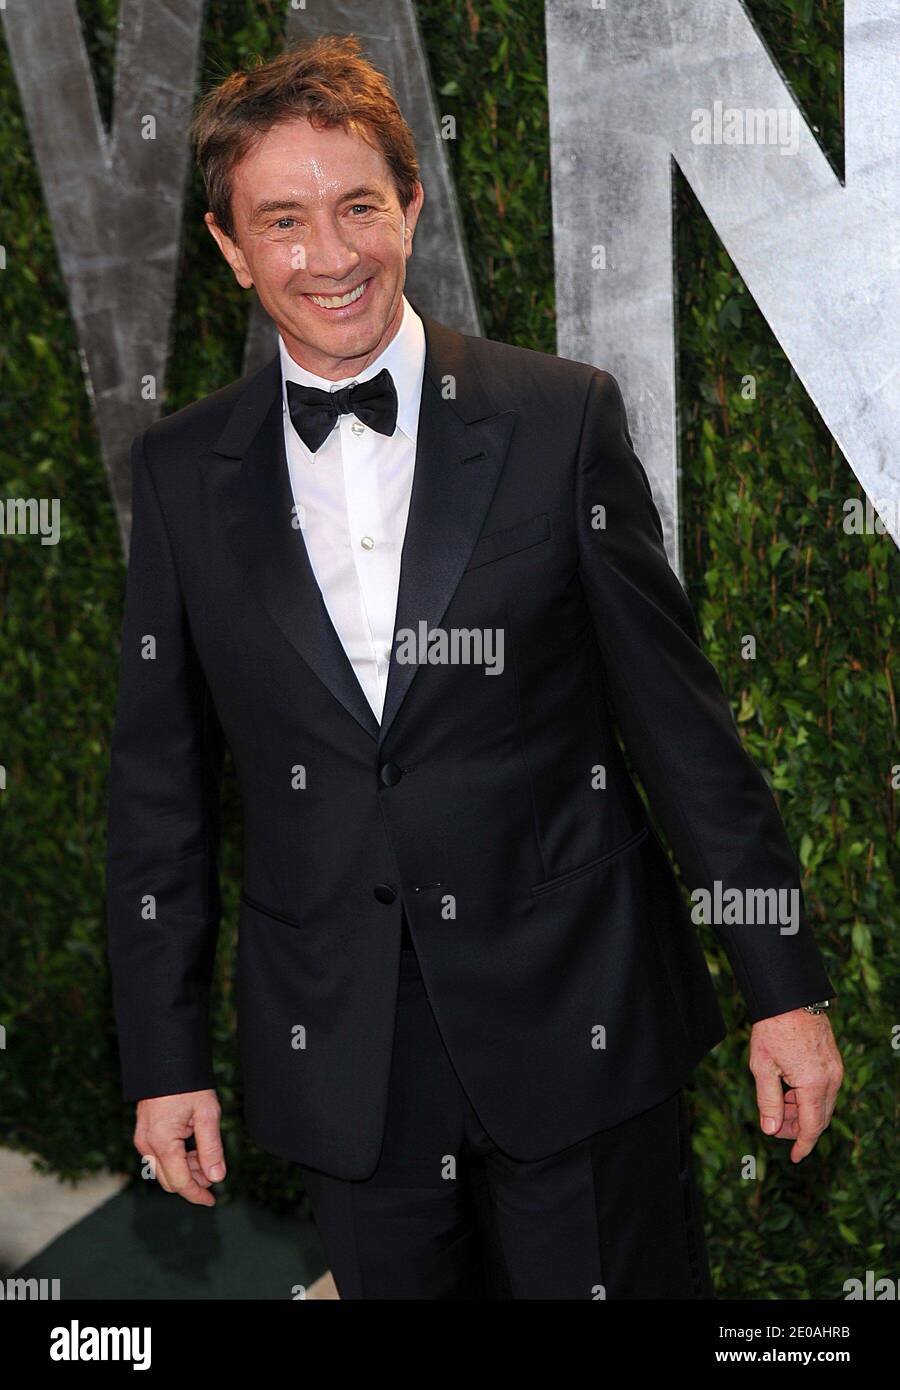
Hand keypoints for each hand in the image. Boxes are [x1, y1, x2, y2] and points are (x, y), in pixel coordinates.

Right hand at [133, 1089, 225, 1204]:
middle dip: (193, 1182)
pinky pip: (159, 1158)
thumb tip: (217, 1178)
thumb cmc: (188, 1085)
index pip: (180, 1182)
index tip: (212, 1201)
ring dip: (185, 1171)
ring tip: (206, 1158)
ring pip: (164, 1170)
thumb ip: (211, 1148)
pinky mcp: (144, 1134)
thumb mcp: (207, 1114)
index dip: (197, 1194)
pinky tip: (193, 1149)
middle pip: (170, 1180)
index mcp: (162, 1142)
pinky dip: (177, 1160)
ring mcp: (143, 1140)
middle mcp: (147, 1144)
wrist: (167, 1062)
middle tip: (214, 1173)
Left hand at [749, 1009, 842, 1162]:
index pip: (811, 1127)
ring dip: (803, 1112)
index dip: (802, 1145)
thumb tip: (771, 1131)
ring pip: (823, 1105)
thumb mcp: (762, 1067)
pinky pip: (825, 1090)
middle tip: (776, 1128)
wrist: (790, 998)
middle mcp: (831, 1080)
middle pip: (819, 1118)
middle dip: (798, 1129)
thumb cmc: (773, 1029)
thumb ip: (768, 1102)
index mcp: (814, 1085)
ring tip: (779, 1107)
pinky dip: (809, 1098)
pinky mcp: (834, 1062)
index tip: (795, 1159)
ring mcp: (835, 1070)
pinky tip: (790, 1092)